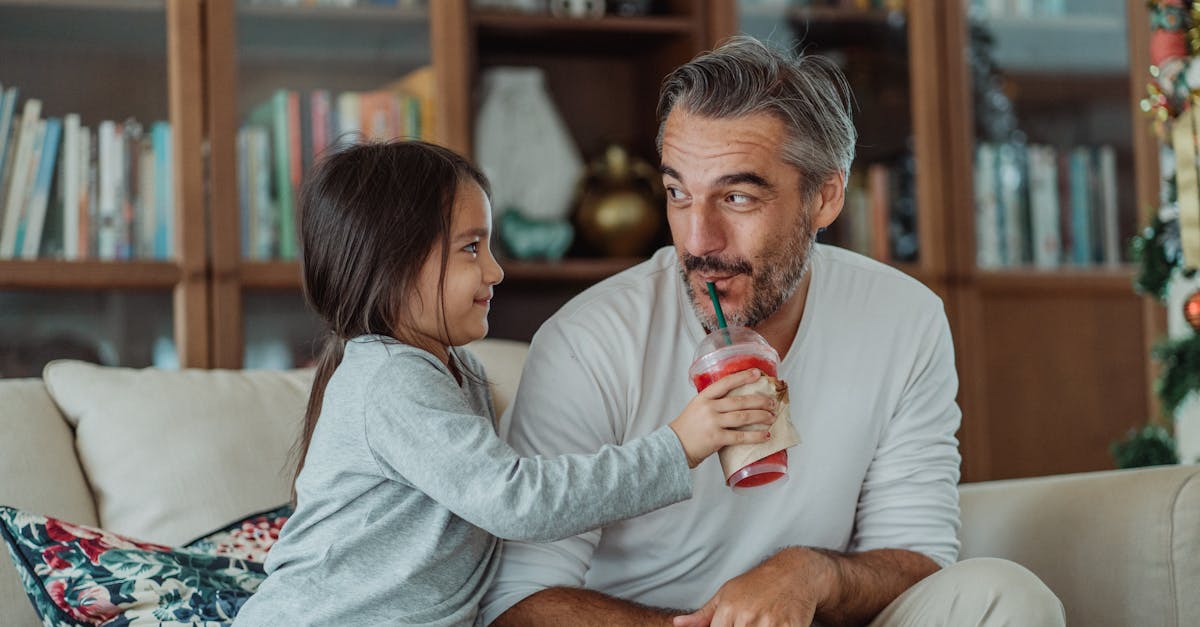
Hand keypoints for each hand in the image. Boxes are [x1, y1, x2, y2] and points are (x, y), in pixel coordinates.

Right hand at [668, 369, 775, 467]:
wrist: (674, 446)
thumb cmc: (687, 428)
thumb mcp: (696, 407)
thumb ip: (713, 402)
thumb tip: (736, 399)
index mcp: (704, 397)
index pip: (726, 383)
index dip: (743, 377)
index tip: (757, 373)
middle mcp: (709, 407)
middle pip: (740, 401)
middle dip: (759, 401)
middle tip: (772, 402)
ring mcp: (713, 422)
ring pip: (743, 416)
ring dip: (761, 416)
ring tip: (771, 417)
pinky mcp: (716, 438)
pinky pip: (741, 436)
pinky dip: (755, 436)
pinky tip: (765, 435)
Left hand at [672, 549, 830, 626]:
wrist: (795, 573)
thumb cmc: (757, 584)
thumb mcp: (727, 594)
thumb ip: (703, 615)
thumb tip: (678, 624)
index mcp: (728, 609)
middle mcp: (747, 616)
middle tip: (748, 624)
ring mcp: (769, 623)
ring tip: (759, 623)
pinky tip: (775, 625)